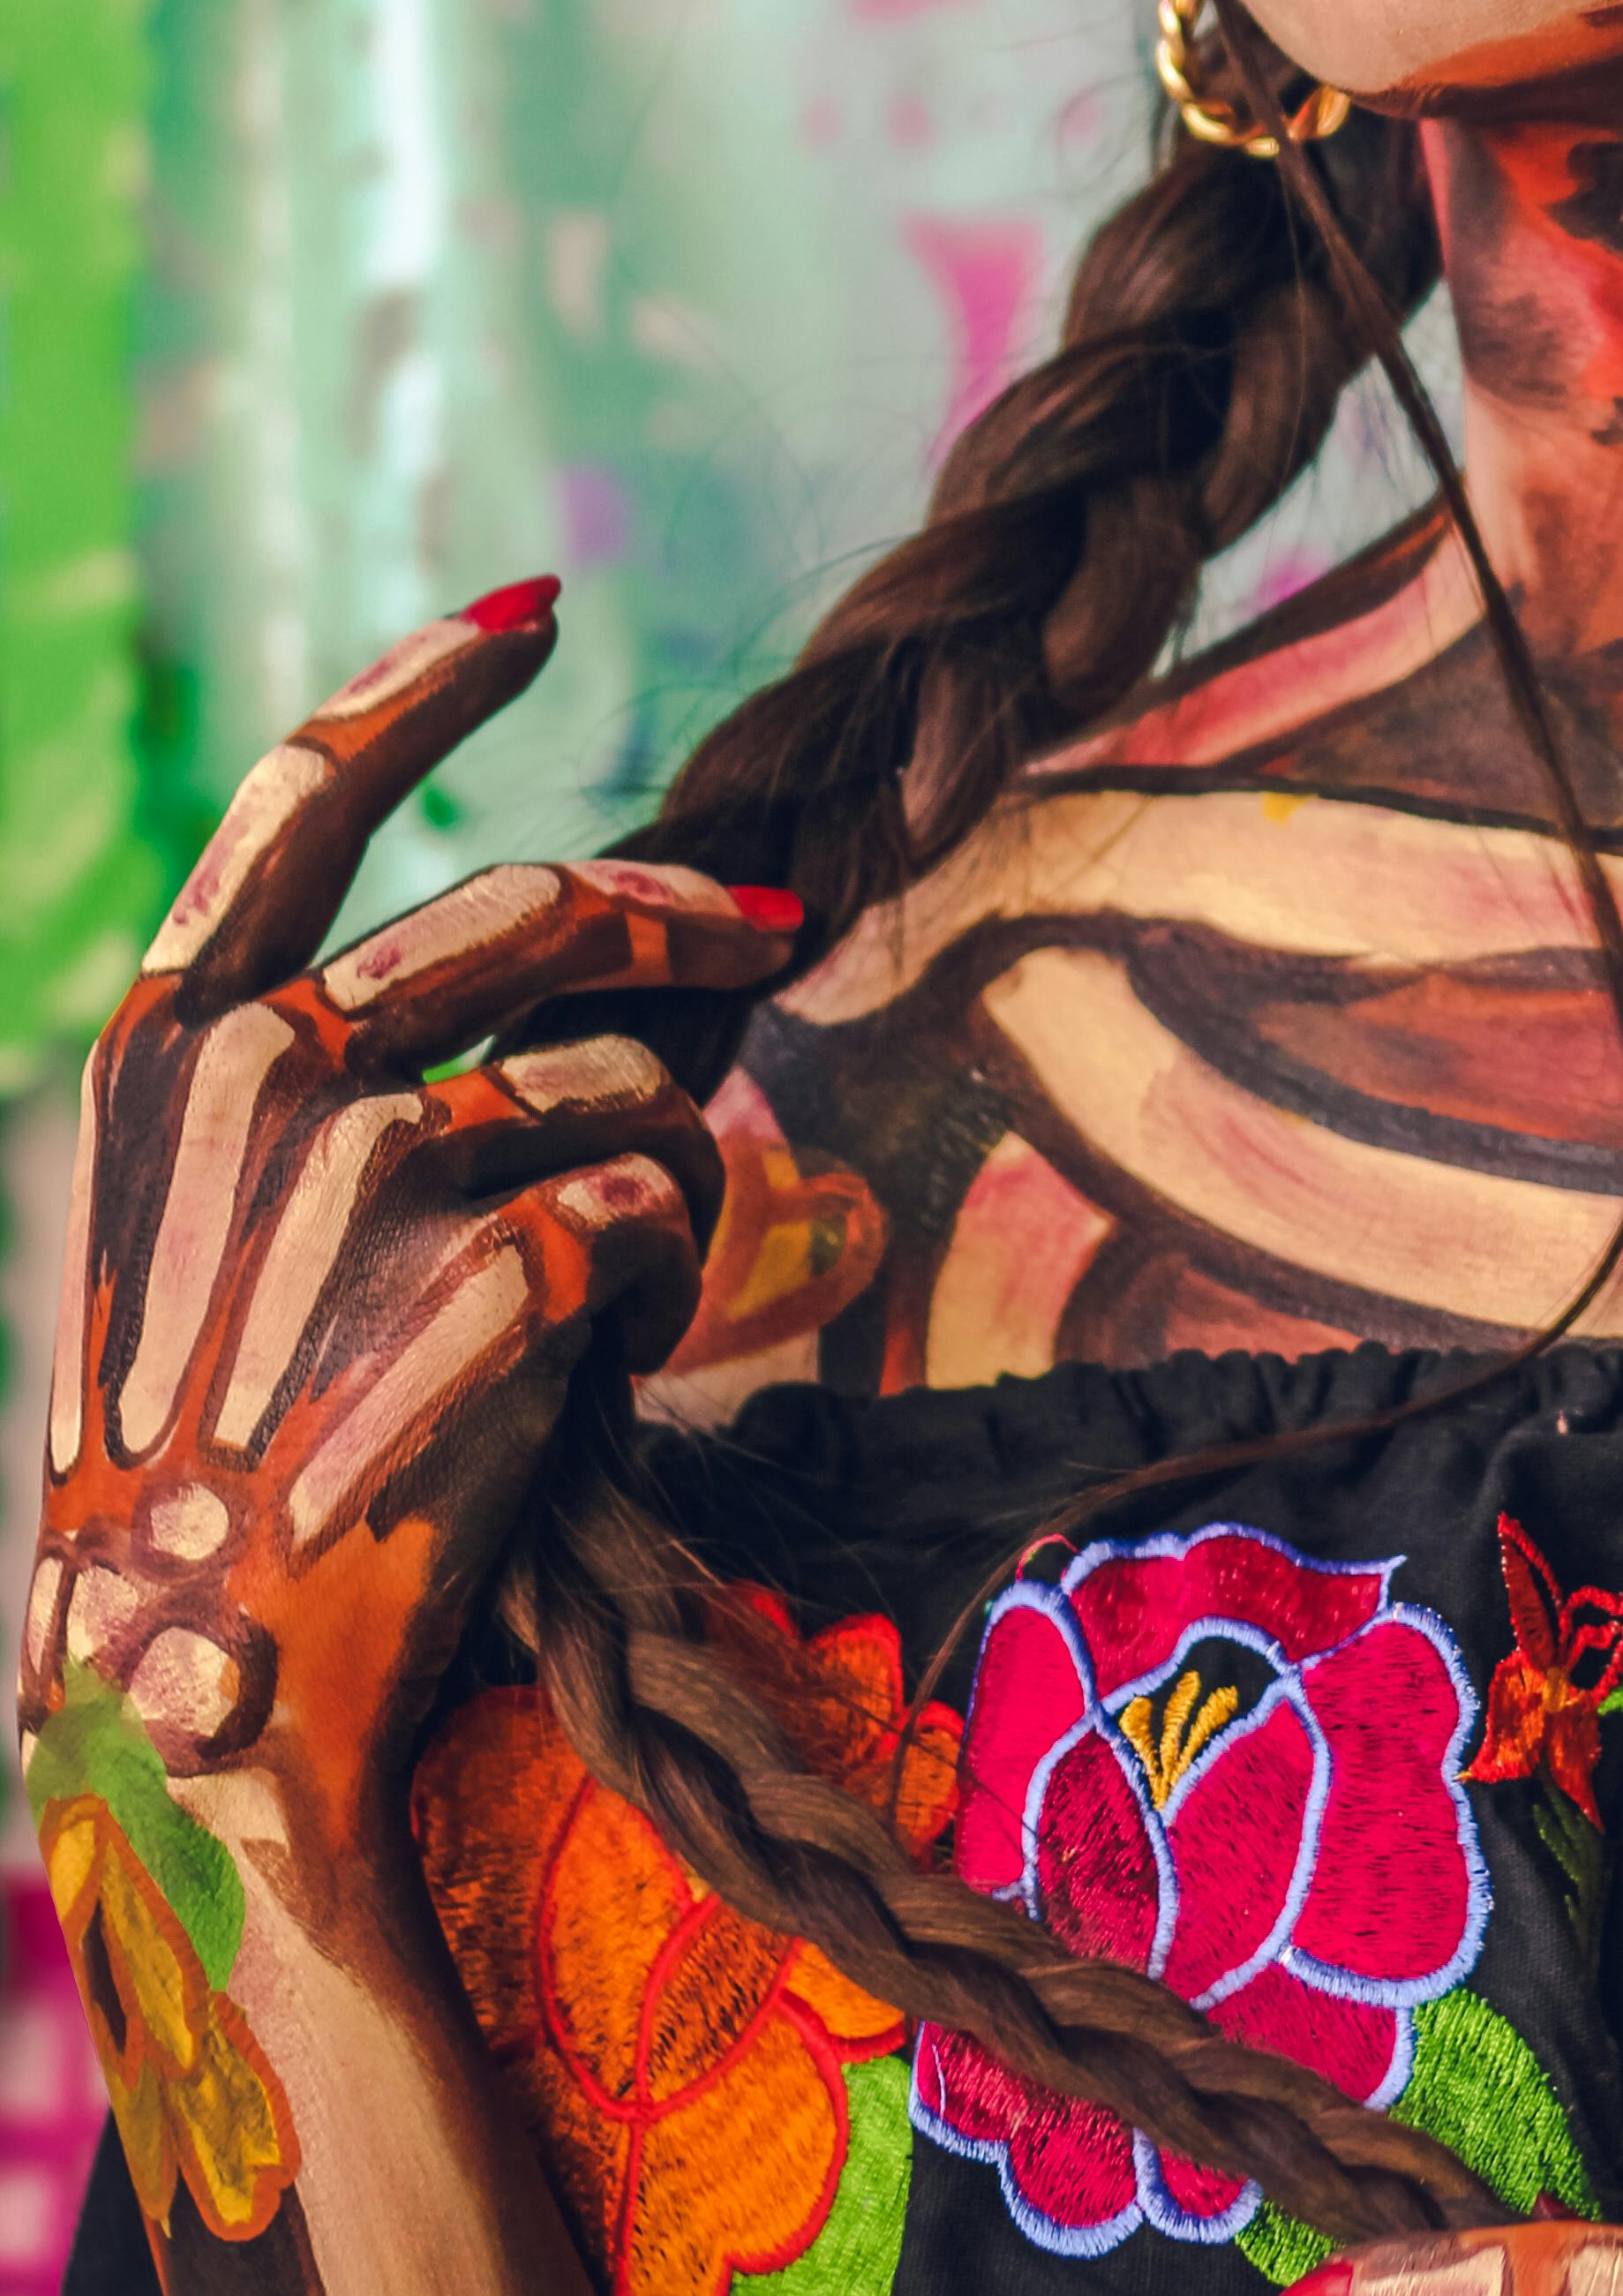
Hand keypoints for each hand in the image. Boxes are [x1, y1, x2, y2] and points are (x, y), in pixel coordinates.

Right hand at [24, 587, 785, 1875]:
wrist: (202, 1687)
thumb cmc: (221, 1465)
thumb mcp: (200, 1227)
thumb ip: (322, 1069)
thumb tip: (556, 934)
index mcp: (171, 1045)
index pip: (303, 792)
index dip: (426, 679)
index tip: (537, 608)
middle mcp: (266, 1073)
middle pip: (539, 913)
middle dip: (682, 912)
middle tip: (778, 927)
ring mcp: (381, 1167)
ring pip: (630, 1083)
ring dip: (671, 1168)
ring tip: (625, 1291)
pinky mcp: (499, 1268)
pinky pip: (666, 1208)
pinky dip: (676, 1279)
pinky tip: (613, 1371)